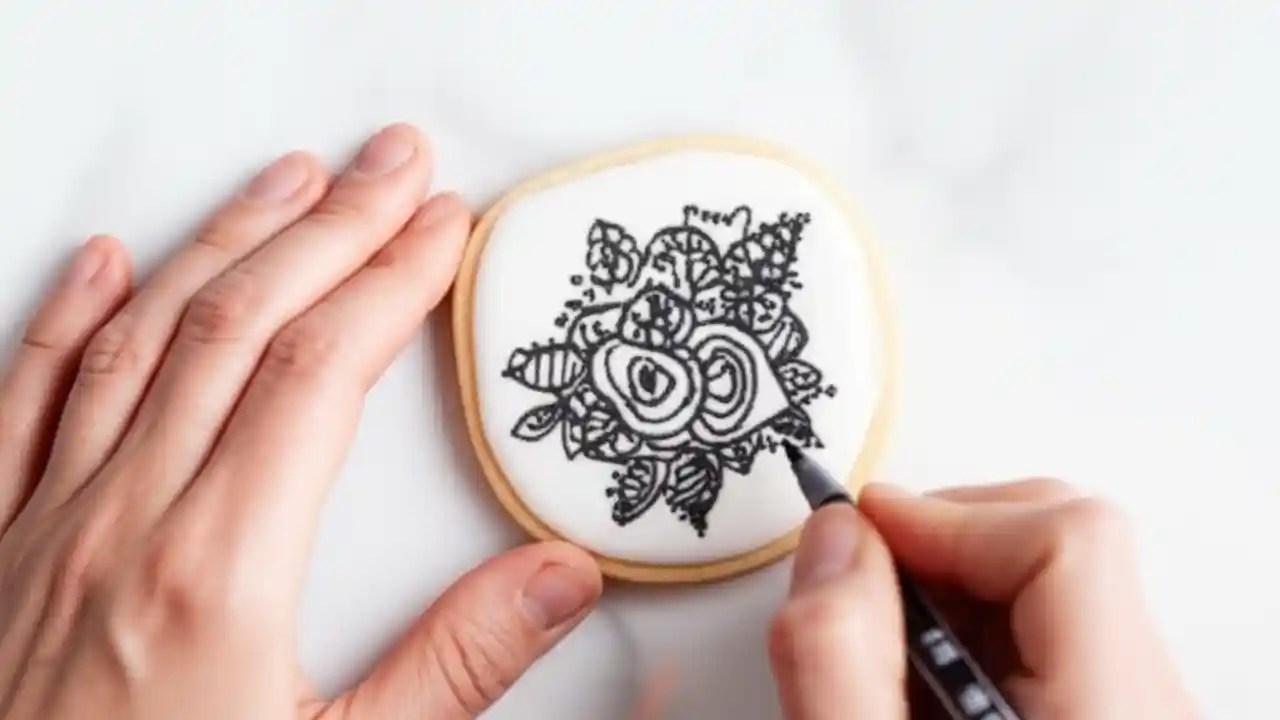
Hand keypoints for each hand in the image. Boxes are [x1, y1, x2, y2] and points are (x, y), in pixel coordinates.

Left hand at [0, 124, 601, 718]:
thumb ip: (455, 668)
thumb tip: (557, 577)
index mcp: (215, 572)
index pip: (323, 373)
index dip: (393, 282)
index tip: (444, 228)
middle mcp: (122, 524)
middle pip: (242, 325)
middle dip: (331, 226)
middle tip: (393, 162)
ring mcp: (45, 526)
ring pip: (140, 337)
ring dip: (224, 243)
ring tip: (289, 181)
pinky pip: (22, 399)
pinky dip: (69, 316)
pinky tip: (109, 261)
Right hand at [768, 480, 1197, 718]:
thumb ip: (838, 659)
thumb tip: (834, 539)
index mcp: (1108, 712)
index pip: (1067, 538)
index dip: (947, 515)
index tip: (862, 531)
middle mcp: (1146, 705)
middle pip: (1064, 539)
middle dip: (944, 541)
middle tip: (865, 590)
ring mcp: (1136, 707)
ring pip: (1055, 577)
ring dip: (951, 585)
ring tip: (887, 655)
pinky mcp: (1113, 713)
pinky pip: (1055, 623)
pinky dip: (973, 625)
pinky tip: (923, 679)